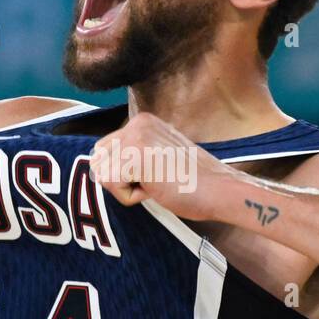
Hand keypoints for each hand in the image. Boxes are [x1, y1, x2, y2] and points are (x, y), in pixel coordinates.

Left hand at [88, 112, 237, 220]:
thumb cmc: (194, 183)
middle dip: (121, 180)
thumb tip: (99, 166)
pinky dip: (131, 197)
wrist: (220, 190)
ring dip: (126, 189)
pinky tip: (156, 189)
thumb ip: (134, 154)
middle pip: (98, 162)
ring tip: (157, 184)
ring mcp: (135, 137)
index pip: (105, 152)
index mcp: (142, 121)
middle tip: (156, 181)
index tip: (156, 174)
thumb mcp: (158, 157)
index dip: (124, 173)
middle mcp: (136, 123)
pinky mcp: (135, 156)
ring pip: (102, 175)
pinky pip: (111, 185)